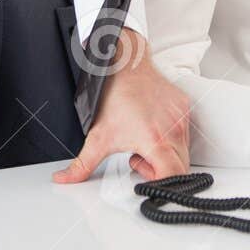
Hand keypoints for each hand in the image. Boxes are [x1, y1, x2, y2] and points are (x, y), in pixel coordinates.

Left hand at [53, 30, 190, 183]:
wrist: (125, 66)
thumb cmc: (115, 98)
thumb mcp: (97, 137)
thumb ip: (81, 165)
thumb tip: (64, 179)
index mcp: (156, 141)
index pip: (173, 177)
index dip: (158, 182)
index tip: (144, 175)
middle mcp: (174, 130)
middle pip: (180, 169)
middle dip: (159, 170)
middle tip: (139, 155)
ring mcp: (182, 119)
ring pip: (183, 151)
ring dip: (165, 153)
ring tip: (144, 139)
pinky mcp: (185, 108)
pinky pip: (184, 132)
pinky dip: (170, 136)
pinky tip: (152, 126)